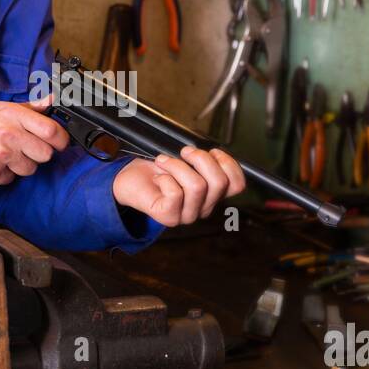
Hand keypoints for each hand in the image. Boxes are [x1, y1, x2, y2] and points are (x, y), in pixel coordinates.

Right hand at [0, 96, 69, 184]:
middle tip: (24, 149)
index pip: (51, 130)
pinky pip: (10, 179)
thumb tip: (50, 101)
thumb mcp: (0, 108)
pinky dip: (3, 174)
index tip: (59, 142)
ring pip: (30, 169)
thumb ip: (29, 108)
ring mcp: (3, 153)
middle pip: (45, 154)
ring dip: (21, 166)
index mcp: (15, 115)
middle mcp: (11, 134)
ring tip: (5, 155)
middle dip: (38, 154)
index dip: (61, 139)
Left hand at [112, 146, 246, 226]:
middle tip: (184, 152)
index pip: (238, 185)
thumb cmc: (160, 168)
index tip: (212, 152)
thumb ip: (206, 161)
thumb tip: (216, 154)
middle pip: (219, 182)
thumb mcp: (188, 161)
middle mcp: (202, 208)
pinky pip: (176, 193)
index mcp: (212, 195)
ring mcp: (186, 215)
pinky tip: (158, 176)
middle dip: (201, 158)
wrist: (131, 178)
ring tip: (165, 161)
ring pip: (197, 186)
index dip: (229, 163)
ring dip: (179, 166)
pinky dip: (166, 176)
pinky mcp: (168, 216)